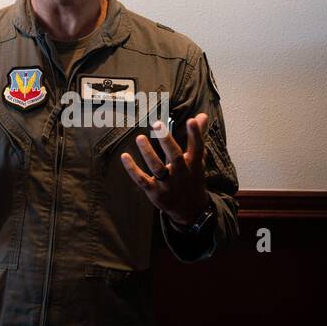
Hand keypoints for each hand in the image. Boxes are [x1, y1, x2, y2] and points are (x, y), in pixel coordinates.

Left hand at [119, 113, 210, 227]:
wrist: (190, 210)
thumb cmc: (191, 178)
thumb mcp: (197, 159)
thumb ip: (198, 136)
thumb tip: (202, 115)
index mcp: (193, 164)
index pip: (197, 147)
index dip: (195, 134)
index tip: (192, 120)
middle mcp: (181, 174)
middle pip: (175, 157)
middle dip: (167, 141)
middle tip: (158, 124)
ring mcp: (167, 184)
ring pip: (157, 168)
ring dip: (148, 153)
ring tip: (139, 138)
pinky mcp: (154, 192)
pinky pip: (141, 180)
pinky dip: (132, 169)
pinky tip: (124, 156)